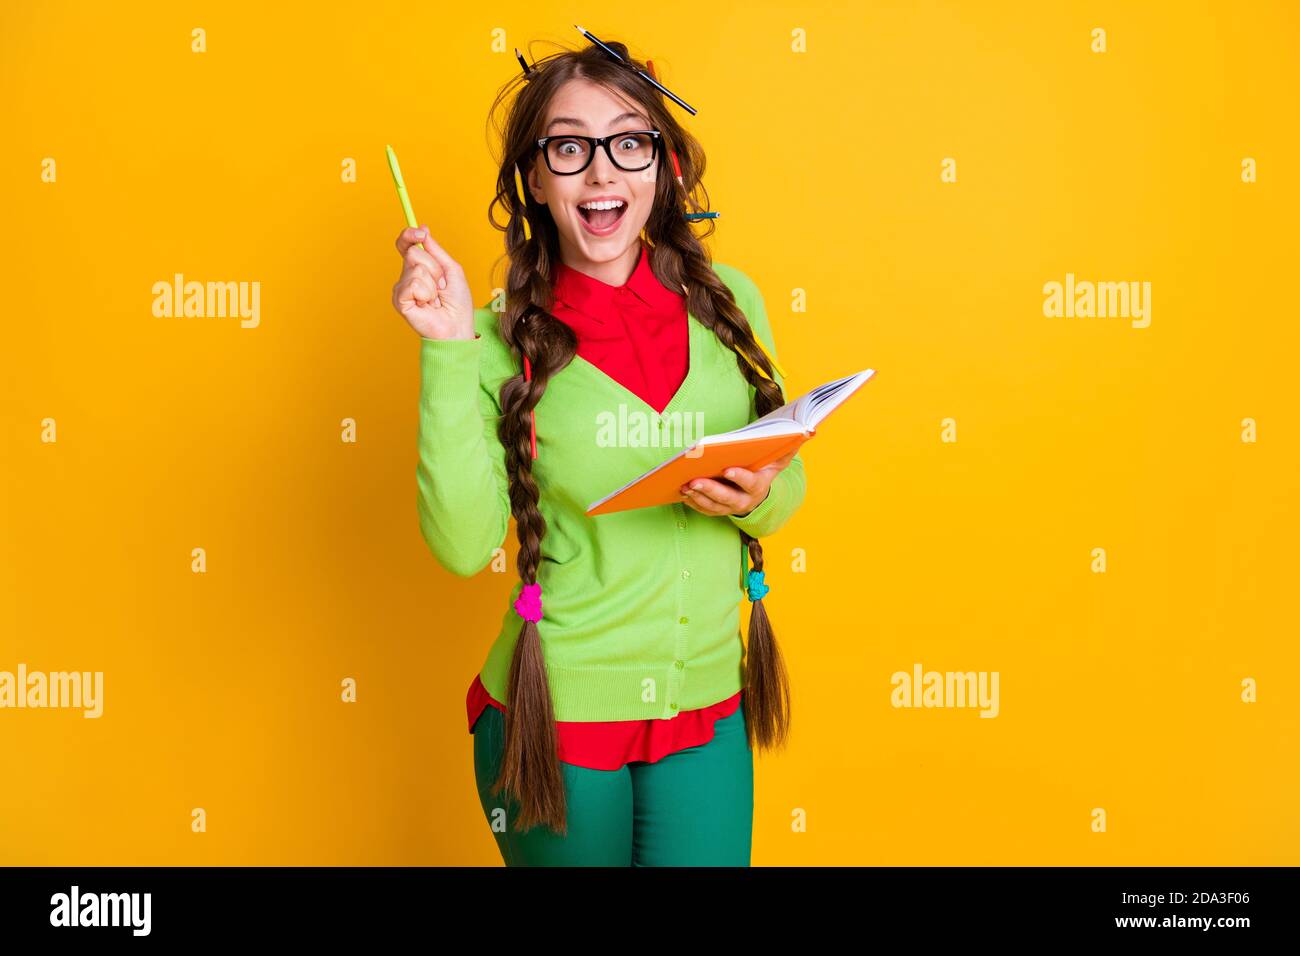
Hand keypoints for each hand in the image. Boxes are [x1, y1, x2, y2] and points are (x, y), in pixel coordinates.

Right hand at [392, 224, 475, 339]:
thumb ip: (436, 250)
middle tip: (441, 286)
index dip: (409, 235)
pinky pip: (413, 285)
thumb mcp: (451, 270)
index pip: (405, 245)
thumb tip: (423, 230)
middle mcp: (407, 276)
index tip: (420, 234)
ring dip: (433, 284)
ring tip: (435, 299)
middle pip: (414, 253)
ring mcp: (402, 288)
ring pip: (416, 269)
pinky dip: (426, 294)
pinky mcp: (399, 300)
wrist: (457, 327)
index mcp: (418, 267)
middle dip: (434, 268)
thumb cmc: (457, 303)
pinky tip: (427, 305)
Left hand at [679, 448, 797, 516]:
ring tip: (684, 485)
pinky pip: (703, 509)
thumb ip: (788, 448)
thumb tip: (807, 432)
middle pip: (727, 498)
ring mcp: (729, 508)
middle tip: (694, 481)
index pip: (750, 483)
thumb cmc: (763, 470)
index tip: (727, 469)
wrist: (757, 493)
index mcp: (758, 487)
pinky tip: (682, 491)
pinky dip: (693, 502)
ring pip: (712, 506)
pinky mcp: (717, 510)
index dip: (739, 477)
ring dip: (698, 497)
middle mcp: (744, 501)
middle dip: (710, 490)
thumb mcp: (777, 460)